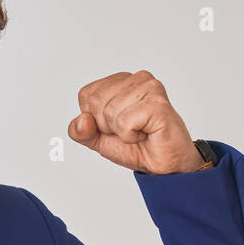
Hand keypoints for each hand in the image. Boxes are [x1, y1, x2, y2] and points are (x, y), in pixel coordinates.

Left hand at [67, 70, 206, 173]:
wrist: (163, 165)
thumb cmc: (136, 146)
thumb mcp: (98, 139)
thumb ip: (80, 131)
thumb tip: (82, 121)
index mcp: (121, 81)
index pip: (86, 95)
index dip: (95, 119)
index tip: (116, 126)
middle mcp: (136, 79)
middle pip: (95, 102)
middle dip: (107, 126)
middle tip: (129, 130)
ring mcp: (149, 88)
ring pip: (110, 112)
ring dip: (121, 132)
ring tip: (140, 131)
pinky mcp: (157, 104)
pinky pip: (124, 122)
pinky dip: (130, 136)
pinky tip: (146, 133)